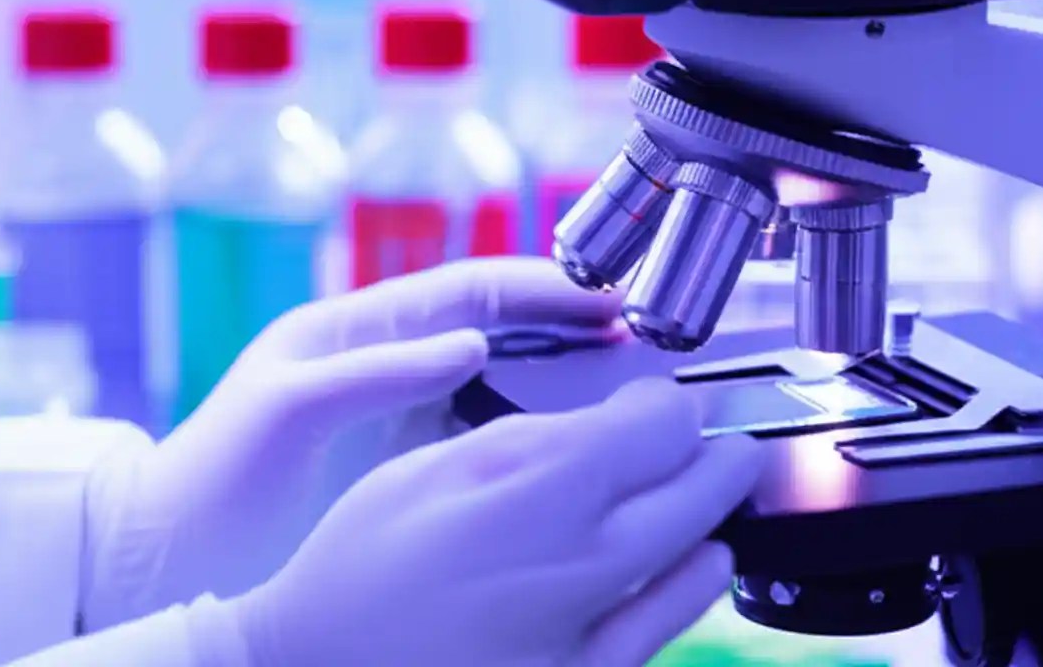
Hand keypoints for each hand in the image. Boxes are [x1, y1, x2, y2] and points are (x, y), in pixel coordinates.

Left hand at [82, 258, 620, 629]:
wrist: (171, 559)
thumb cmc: (215, 478)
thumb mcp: (285, 409)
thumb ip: (375, 371)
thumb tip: (471, 342)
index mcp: (357, 333)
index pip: (469, 291)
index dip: (540, 289)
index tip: (603, 298)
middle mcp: (388, 366)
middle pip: (498, 328)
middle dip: (565, 326)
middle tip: (634, 338)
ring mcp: (402, 416)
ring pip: (500, 381)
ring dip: (558, 379)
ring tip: (620, 391)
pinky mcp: (407, 465)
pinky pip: (484, 436)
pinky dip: (530, 433)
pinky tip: (569, 451)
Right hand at [231, 380, 764, 666]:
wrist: (321, 666)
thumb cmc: (361, 560)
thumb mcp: (433, 464)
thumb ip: (533, 437)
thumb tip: (615, 418)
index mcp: (538, 491)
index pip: (664, 424)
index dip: (668, 403)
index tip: (658, 403)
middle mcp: (580, 563)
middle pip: (705, 487)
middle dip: (720, 453)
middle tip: (721, 440)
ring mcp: (589, 634)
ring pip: (703, 556)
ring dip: (710, 516)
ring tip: (700, 497)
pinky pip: (670, 627)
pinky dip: (691, 582)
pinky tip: (691, 563)